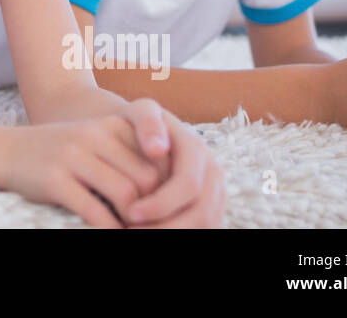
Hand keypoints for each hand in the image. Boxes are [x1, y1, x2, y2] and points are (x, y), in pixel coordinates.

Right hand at [1, 116, 173, 227]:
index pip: (157, 160)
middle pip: (146, 180)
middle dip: (155, 210)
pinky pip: (94, 211)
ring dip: (135, 223)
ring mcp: (72, 155)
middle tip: (154, 227)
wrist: (3, 151)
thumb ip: (126, 158)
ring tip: (133, 231)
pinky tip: (111, 234)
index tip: (167, 211)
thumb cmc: (58, 155)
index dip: (166, 191)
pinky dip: (109, 230)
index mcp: (109, 125)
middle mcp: (93, 135)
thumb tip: (167, 193)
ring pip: (126, 196)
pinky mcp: (54, 179)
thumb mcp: (93, 144)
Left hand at [117, 101, 226, 227]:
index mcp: (197, 150)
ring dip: (172, 234)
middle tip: (130, 232)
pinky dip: (178, 234)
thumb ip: (147, 122)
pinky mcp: (210, 209)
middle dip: (166, 227)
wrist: (144, 132)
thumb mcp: (139, 112)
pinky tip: (150, 232)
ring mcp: (215, 193)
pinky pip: (202, 229)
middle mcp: (212, 173)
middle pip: (201, 213)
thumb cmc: (136, 123)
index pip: (188, 184)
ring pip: (205, 226)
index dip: (161, 203)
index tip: (130, 212)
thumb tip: (157, 148)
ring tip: (135, 234)